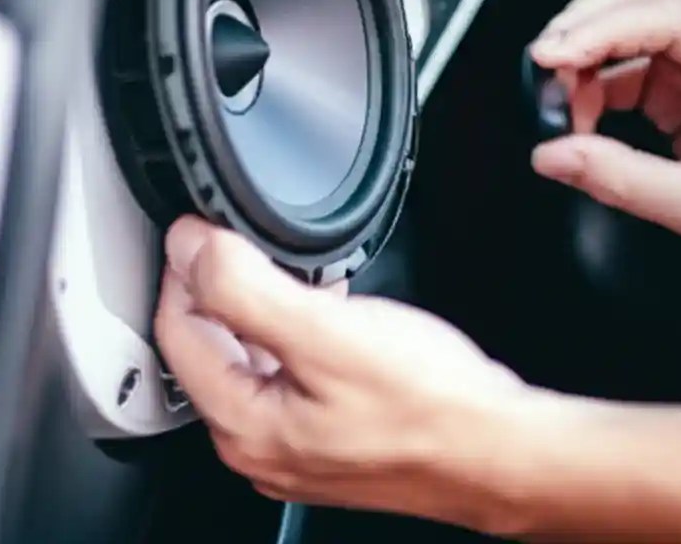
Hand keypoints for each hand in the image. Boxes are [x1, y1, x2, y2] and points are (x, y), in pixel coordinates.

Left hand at [153, 216, 527, 529]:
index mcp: (242, 424)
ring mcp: (296, 449)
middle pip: (211, 348)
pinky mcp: (331, 441)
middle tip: (247, 241)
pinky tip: (336, 312)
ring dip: (265, 309)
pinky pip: (291, 376)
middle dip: (223, 288)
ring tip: (298, 271)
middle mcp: (259, 447)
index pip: (178, 332)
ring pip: (253, 360)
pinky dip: (301, 335)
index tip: (199, 228)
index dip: (183, 269)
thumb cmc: (431, 408)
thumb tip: (192, 248)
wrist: (502, 452)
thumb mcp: (327, 333)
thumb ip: (244, 287)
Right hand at [527, 0, 680, 296]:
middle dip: (582, 32)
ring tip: (562, 109)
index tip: (550, 58)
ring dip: (584, 58)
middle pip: (641, 0)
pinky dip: (594, 83)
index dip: (599, 32)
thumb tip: (556, 155)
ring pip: (628, 24)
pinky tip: (582, 119)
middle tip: (542, 77)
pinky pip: (627, 63)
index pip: (666, 19)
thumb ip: (624, 181)